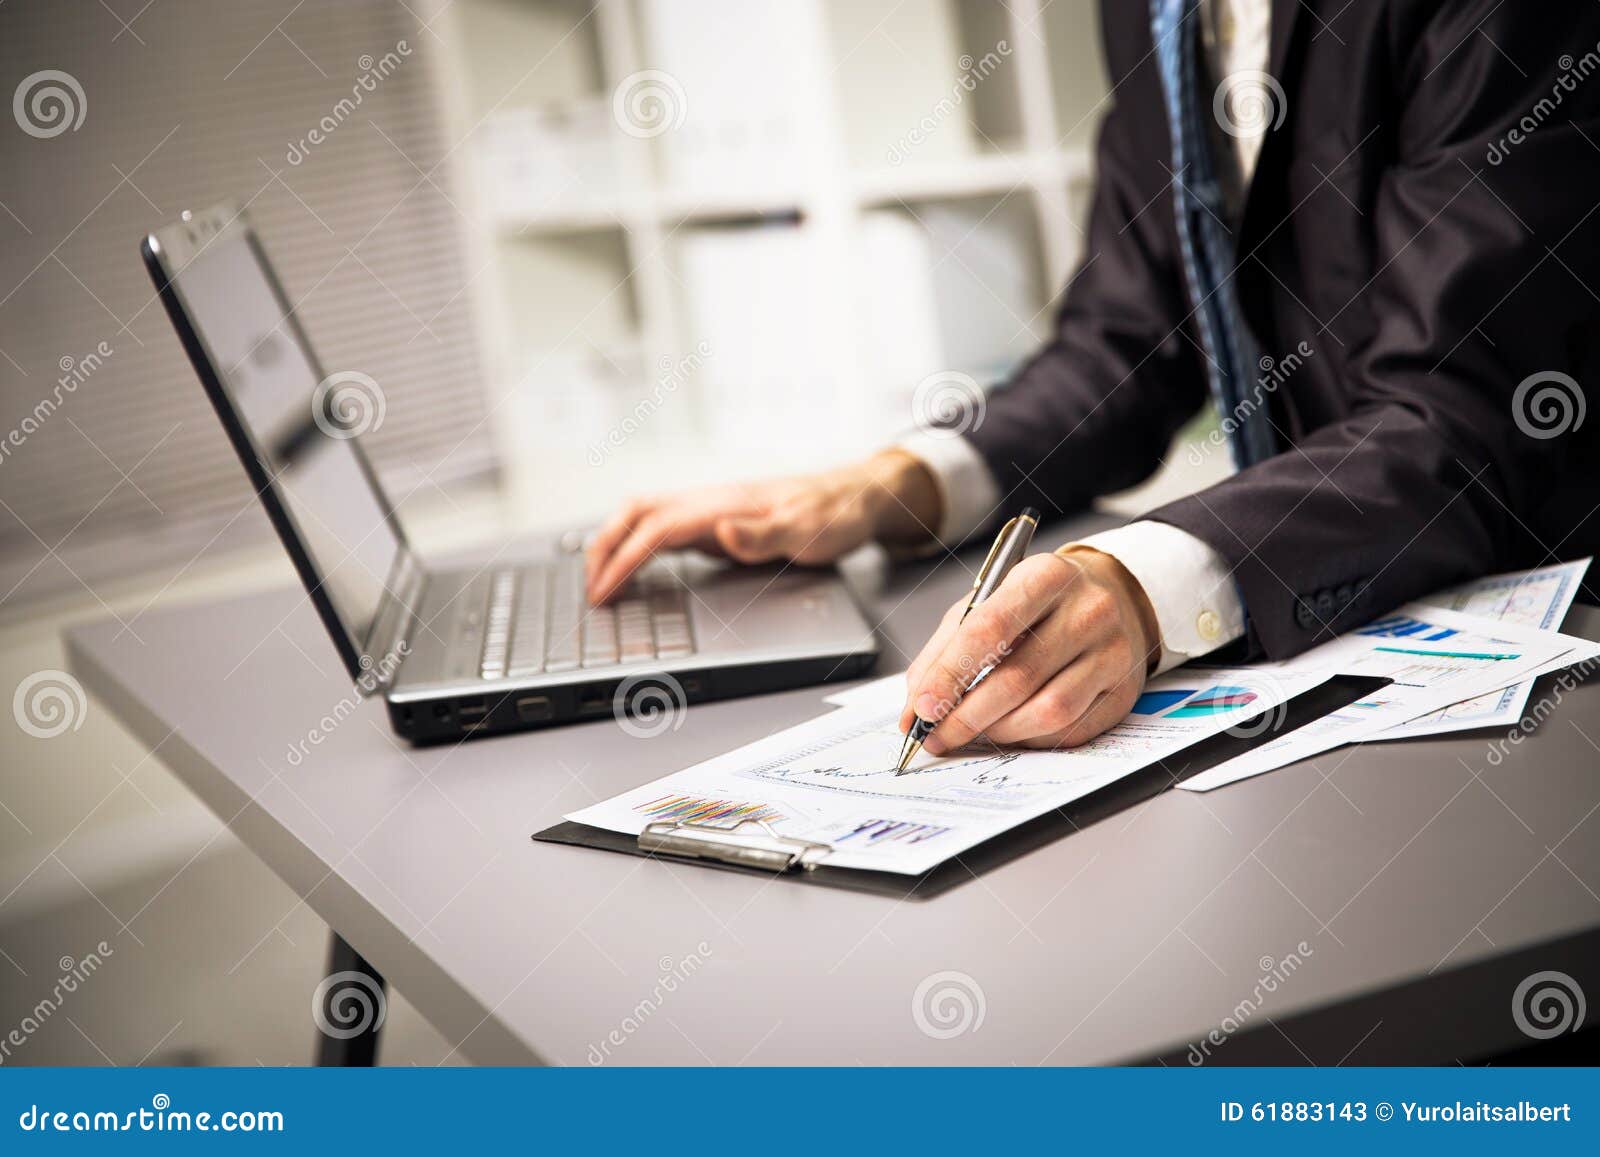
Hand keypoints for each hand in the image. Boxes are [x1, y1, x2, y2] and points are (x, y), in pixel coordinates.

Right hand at [585, 450, 941, 603]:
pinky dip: (638, 547)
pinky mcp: (718, 522)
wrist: (857, 496)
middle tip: (588, 588)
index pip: (657, 529)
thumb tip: (722, 532)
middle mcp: (710, 502)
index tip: (603, 591)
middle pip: (636, 514)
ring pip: (645, 517)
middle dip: (604, 547)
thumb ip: (765, 534)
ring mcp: (712, 511)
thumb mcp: (809, 530)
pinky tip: (636, 569)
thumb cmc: (836, 514)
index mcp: (724, 504)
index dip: (625, 560)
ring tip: (599, 579)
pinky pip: (664, 529)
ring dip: (615, 543)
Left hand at [899, 546, 1160, 751]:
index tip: (923, 706)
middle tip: (937, 735)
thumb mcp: (988, 604)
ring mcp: (1112, 652)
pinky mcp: (1123, 691)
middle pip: (1017, 678)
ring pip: (1048, 711)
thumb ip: (946, 651)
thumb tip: (915, 708)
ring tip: (974, 732)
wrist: (1114, 597)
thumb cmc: (1038, 604)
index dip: (950, 673)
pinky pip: (1071, 731)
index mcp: (1045, 576)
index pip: (989, 628)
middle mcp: (1087, 610)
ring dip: (999, 732)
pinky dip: (1030, 739)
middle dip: (967, 716)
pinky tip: (1011, 730)